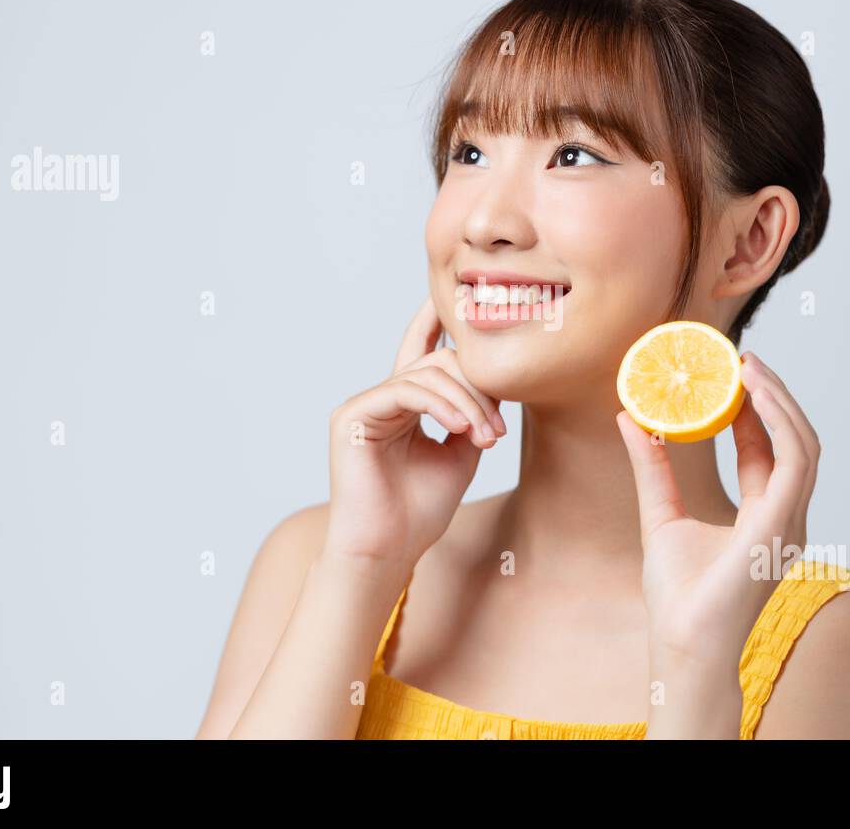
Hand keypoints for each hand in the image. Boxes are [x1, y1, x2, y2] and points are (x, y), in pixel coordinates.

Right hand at [323, 296, 507, 570]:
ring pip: (424, 374)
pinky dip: (440, 405)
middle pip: (437, 363)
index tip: (467, 298)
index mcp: (404, 406)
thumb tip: (491, 378)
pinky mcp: (351, 416)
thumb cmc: (421, 510)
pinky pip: (403, 390)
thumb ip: (472, 412)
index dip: (438, 322)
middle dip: (477, 388)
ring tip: (485, 435)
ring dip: (465, 401)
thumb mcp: (461, 452)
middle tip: (497, 430)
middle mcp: (381, 400)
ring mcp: (363, 406)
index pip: (423, 352)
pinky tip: (461, 427)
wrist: (389, 551)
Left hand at [616, 351, 818, 680]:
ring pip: (804, 443)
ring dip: (780, 400)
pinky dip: (781, 421)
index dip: (757, 408)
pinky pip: (796, 460)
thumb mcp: (661, 514)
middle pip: (794, 439)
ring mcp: (790, 521)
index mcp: (765, 516)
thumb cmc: (677, 598)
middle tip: (742, 358)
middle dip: (774, 395)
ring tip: (749, 365)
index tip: (732, 372)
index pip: (770, 450)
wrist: (682, 643)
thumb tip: (629, 417)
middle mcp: (786, 516)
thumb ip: (651, 466)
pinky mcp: (783, 524)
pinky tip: (755, 393)